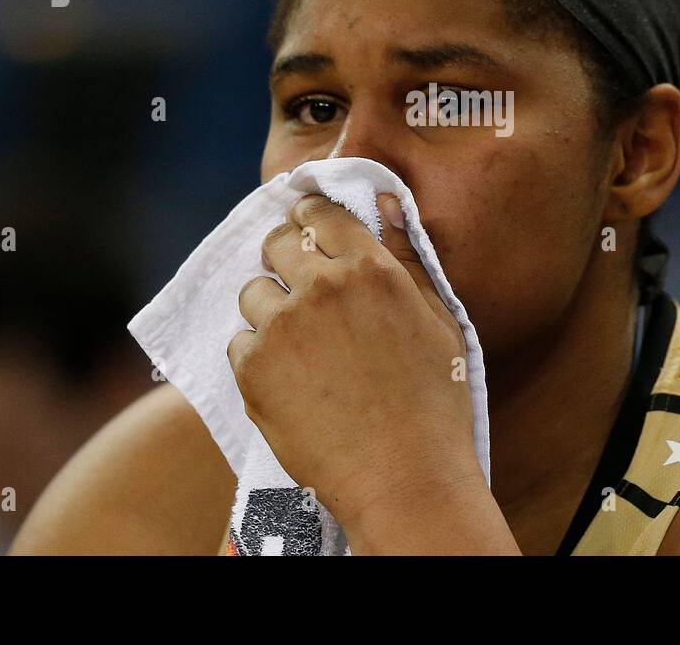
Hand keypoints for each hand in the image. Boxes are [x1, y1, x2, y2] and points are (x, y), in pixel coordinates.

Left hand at [227, 192, 483, 536]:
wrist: (404, 476)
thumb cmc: (435, 400)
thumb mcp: (439, 320)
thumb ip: (407, 258)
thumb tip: (386, 203)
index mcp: (370, 268)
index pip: (321, 214)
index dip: (310, 216)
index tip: (308, 227)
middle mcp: (321, 287)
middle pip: (278, 242)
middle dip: (284, 254)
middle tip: (298, 280)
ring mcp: (282, 327)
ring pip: (253, 292)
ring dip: (270, 308)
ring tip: (299, 343)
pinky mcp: (253, 368)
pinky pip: (240, 341)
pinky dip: (259, 355)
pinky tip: (292, 379)